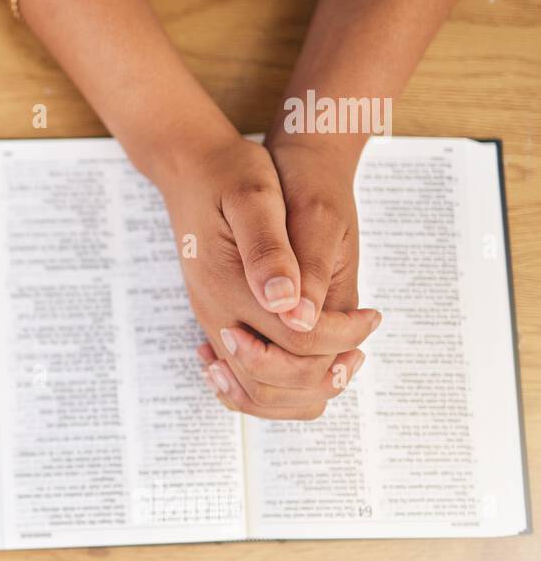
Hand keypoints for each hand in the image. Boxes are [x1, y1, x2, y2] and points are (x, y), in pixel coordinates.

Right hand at [155, 138, 378, 419]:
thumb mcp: (255, 197)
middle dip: (325, 373)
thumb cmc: (228, 174)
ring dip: (302, 388)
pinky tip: (308, 358)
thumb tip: (289, 306)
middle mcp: (216, 315)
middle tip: (360, 343)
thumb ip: (270, 252)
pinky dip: (278, 385)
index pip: (296, 340)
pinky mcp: (218, 321)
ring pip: (256, 392)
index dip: (343, 335)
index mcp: (229, 287)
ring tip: (341, 355)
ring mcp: (213, 322)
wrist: (189, 168)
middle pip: (272, 383)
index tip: (370, 313)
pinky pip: (244, 378)